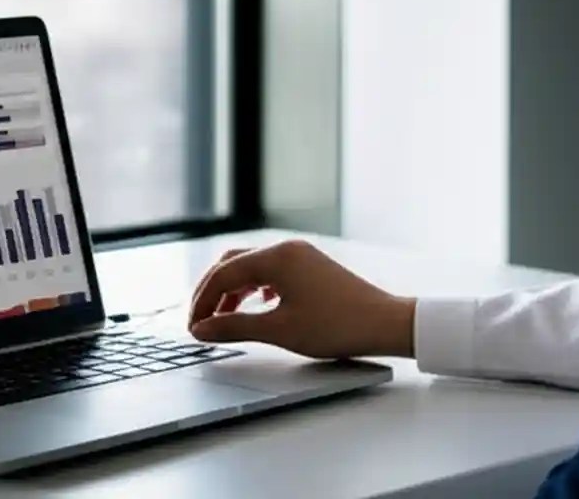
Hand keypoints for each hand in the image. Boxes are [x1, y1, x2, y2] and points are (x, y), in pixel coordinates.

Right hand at [187, 239, 415, 358]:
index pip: (223, 274)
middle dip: (212, 291)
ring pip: (251, 267)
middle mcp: (286, 248)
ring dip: (232, 291)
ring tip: (222, 319)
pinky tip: (254, 308)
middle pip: (233, 263)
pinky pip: (270, 271)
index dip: (203, 302)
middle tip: (200, 319)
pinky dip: (253, 288)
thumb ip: (234, 327)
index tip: (193, 327)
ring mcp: (300, 255)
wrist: (385, 323)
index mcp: (276, 257)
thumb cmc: (337, 326)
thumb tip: (202, 329)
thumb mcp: (279, 330)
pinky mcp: (310, 266)